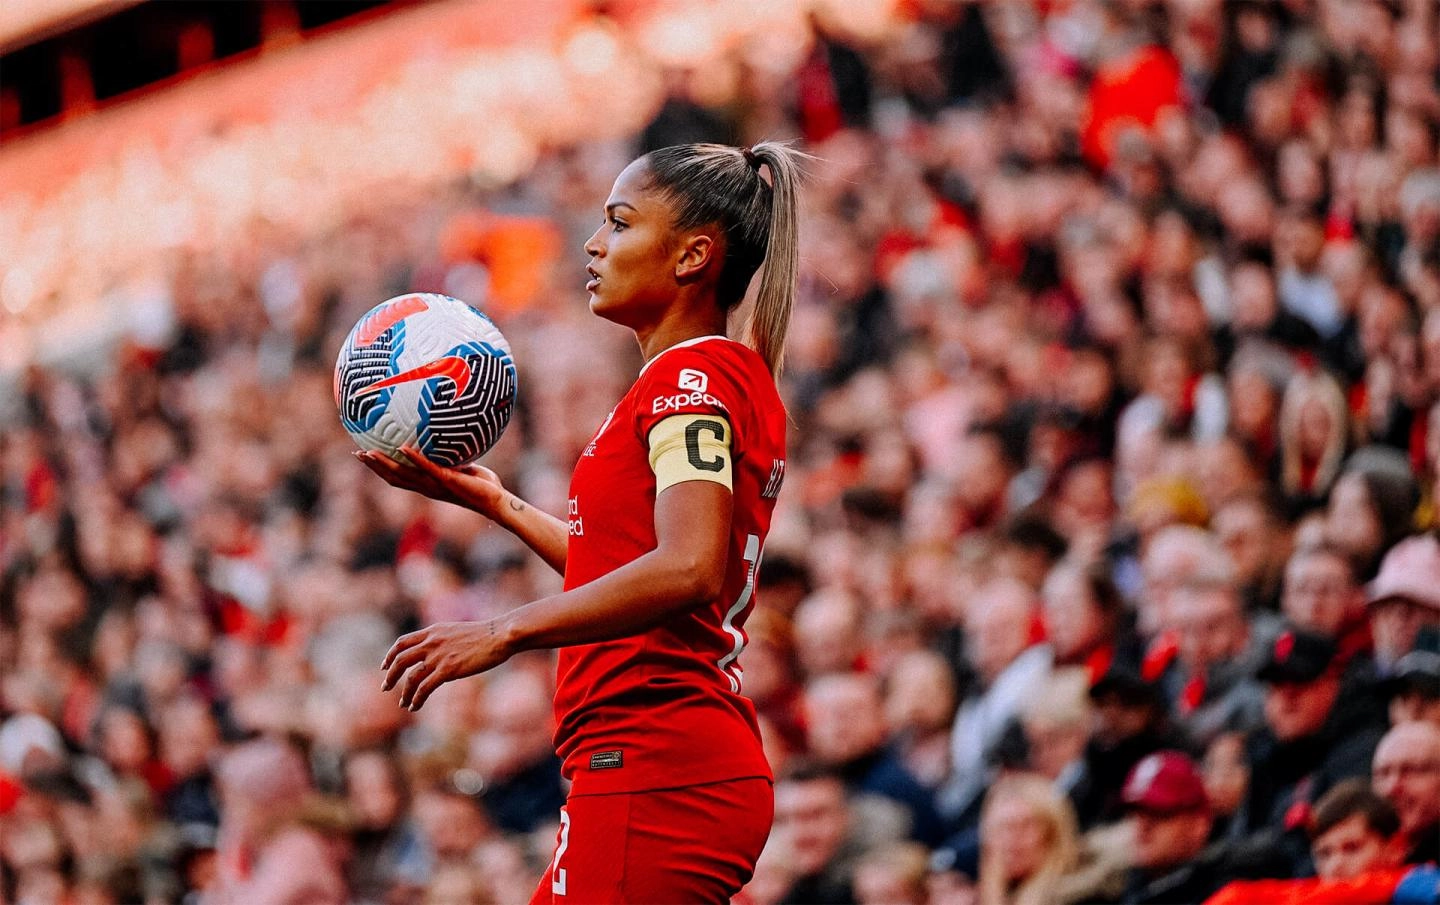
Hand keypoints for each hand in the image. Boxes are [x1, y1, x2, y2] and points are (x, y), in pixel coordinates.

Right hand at [354, 444, 506, 518]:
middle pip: (393, 477)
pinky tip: (402, 446)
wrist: (495, 500)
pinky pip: (427, 467)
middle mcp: (426, 487)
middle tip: (357, 454)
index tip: (366, 457)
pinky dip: (413, 457)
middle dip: (374, 466)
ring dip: (385, 463)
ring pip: (403, 475)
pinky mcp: (446, 479)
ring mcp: (434, 484)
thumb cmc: (481, 484)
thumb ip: (451, 458)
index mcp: (427, 485)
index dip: (380, 469)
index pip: (398, 478)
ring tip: (369, 451)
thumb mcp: (461, 467)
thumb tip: (447, 439)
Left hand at [381, 620, 511, 710]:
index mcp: (433, 631)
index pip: (402, 642)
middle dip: (390, 676)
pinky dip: (417, 699)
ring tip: (403, 704)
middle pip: (400, 660)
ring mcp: (439, 656)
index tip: (385, 666)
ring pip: (411, 677)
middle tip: (386, 688)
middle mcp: (431, 642)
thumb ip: (443, 641)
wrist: (499, 635)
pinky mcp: (448, 670)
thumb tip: (437, 656)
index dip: (390, 655)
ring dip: (405, 692)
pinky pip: (425, 687)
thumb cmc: (485, 635)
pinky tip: (415, 706)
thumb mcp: (457, 632)